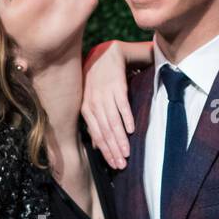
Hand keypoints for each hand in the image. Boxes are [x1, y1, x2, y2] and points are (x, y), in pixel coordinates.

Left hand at [81, 41, 134, 169]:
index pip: (96, 135)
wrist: (105, 53)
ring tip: (127, 153)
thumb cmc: (97, 79)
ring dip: (120, 139)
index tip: (114, 165)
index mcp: (86, 109)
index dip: (105, 152)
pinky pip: (122, 105)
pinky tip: (132, 130)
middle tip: (122, 165)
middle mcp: (94, 104)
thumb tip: (96, 145)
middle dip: (113, 150)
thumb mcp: (90, 101)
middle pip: (104, 132)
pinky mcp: (117, 86)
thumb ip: (93, 122)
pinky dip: (126, 118)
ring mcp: (104, 95)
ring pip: (112, 122)